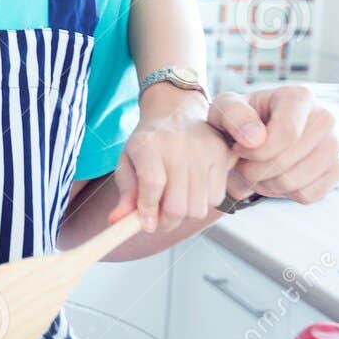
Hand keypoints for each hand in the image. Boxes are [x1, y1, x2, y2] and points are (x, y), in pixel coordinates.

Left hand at [109, 92, 232, 232]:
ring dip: (185, 214)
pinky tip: (193, 190)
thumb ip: (125, 193)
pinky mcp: (221, 154)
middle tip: (160, 218)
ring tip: (176, 201)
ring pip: (198, 207)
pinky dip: (204, 202)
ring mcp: (203, 149)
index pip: (153, 183)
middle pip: (177, 204)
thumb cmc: (148, 144)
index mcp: (147, 144)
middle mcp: (177, 144)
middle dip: (166, 221)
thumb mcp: (128, 162)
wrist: (176, 112)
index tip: (147, 225)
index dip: (149, 210)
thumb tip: (117, 221)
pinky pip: (216, 197)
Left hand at [208, 85, 338, 206]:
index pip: (286, 133)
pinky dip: (284, 194)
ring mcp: (333, 146)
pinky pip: (307, 195)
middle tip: (243, 163)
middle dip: (256, 169)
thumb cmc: (239, 121)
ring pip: (296, 181)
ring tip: (256, 170)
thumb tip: (255, 137)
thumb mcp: (224, 109)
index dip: (256, 151)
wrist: (252, 138)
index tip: (238, 150)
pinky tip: (275, 176)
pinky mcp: (336, 170)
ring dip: (267, 184)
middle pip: (288, 160)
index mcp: (299, 96)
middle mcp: (324, 118)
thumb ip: (233, 115)